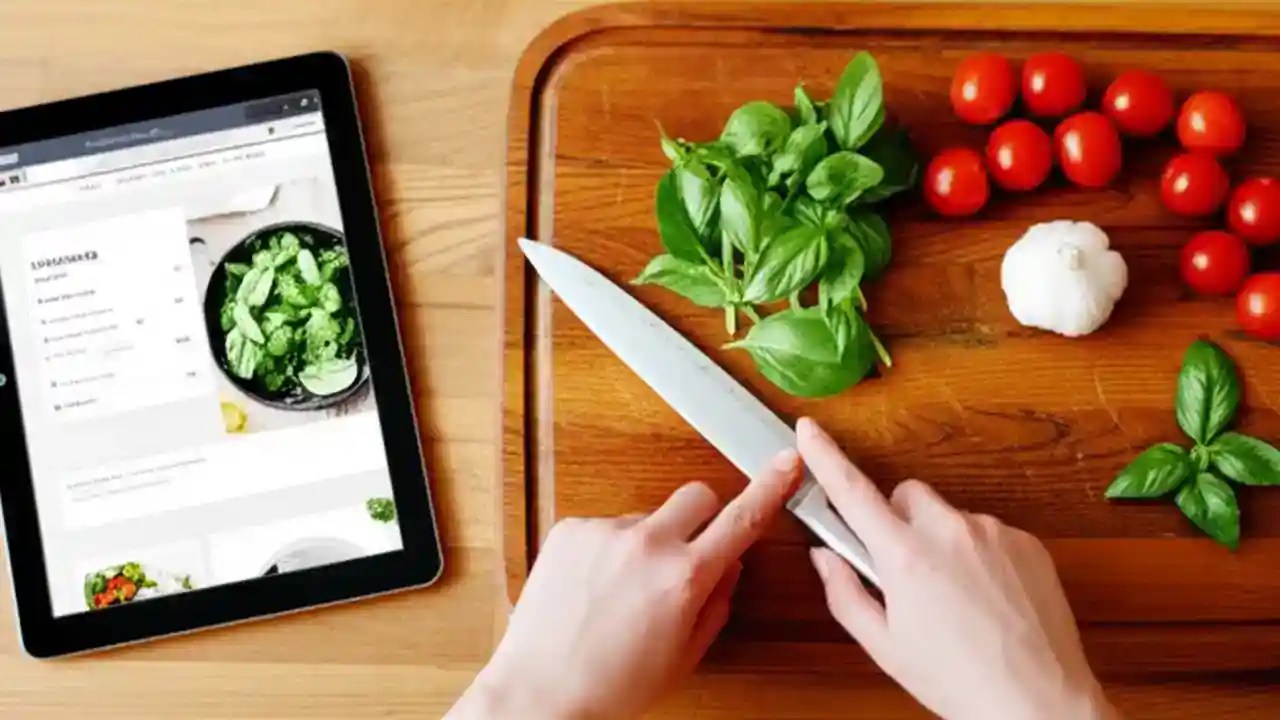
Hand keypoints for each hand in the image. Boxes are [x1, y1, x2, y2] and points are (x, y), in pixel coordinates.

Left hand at [448, 449, 802, 719]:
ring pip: (647, 518)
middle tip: (687, 555)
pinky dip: (607, 552)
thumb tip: (730, 566)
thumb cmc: (612, 687)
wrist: (540, 693)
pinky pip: (606, 528)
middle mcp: (647, 544)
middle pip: (697, 496)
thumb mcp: (683, 657)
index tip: (786, 461)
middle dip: (702, 518)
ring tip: (620, 595)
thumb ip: (716, 604)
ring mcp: (605, 532)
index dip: (770, 487)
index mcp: (684, 578)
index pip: (741, 519)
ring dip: (646, 544)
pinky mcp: (571, 529)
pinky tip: (592, 589)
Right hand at [798, 418, 1118, 719]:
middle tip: (901, 569)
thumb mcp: (884, 646)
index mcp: (906, 557)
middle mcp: (950, 532)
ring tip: (954, 598)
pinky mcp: (1026, 542)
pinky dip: (978, 555)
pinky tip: (985, 599)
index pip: (853, 491)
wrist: (1038, 702)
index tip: (809, 430)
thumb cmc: (960, 681)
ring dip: (940, 541)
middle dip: (896, 521)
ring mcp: (993, 532)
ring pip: (949, 516)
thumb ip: (844, 593)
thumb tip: (825, 557)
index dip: (825, 455)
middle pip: (906, 496)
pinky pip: (987, 533)